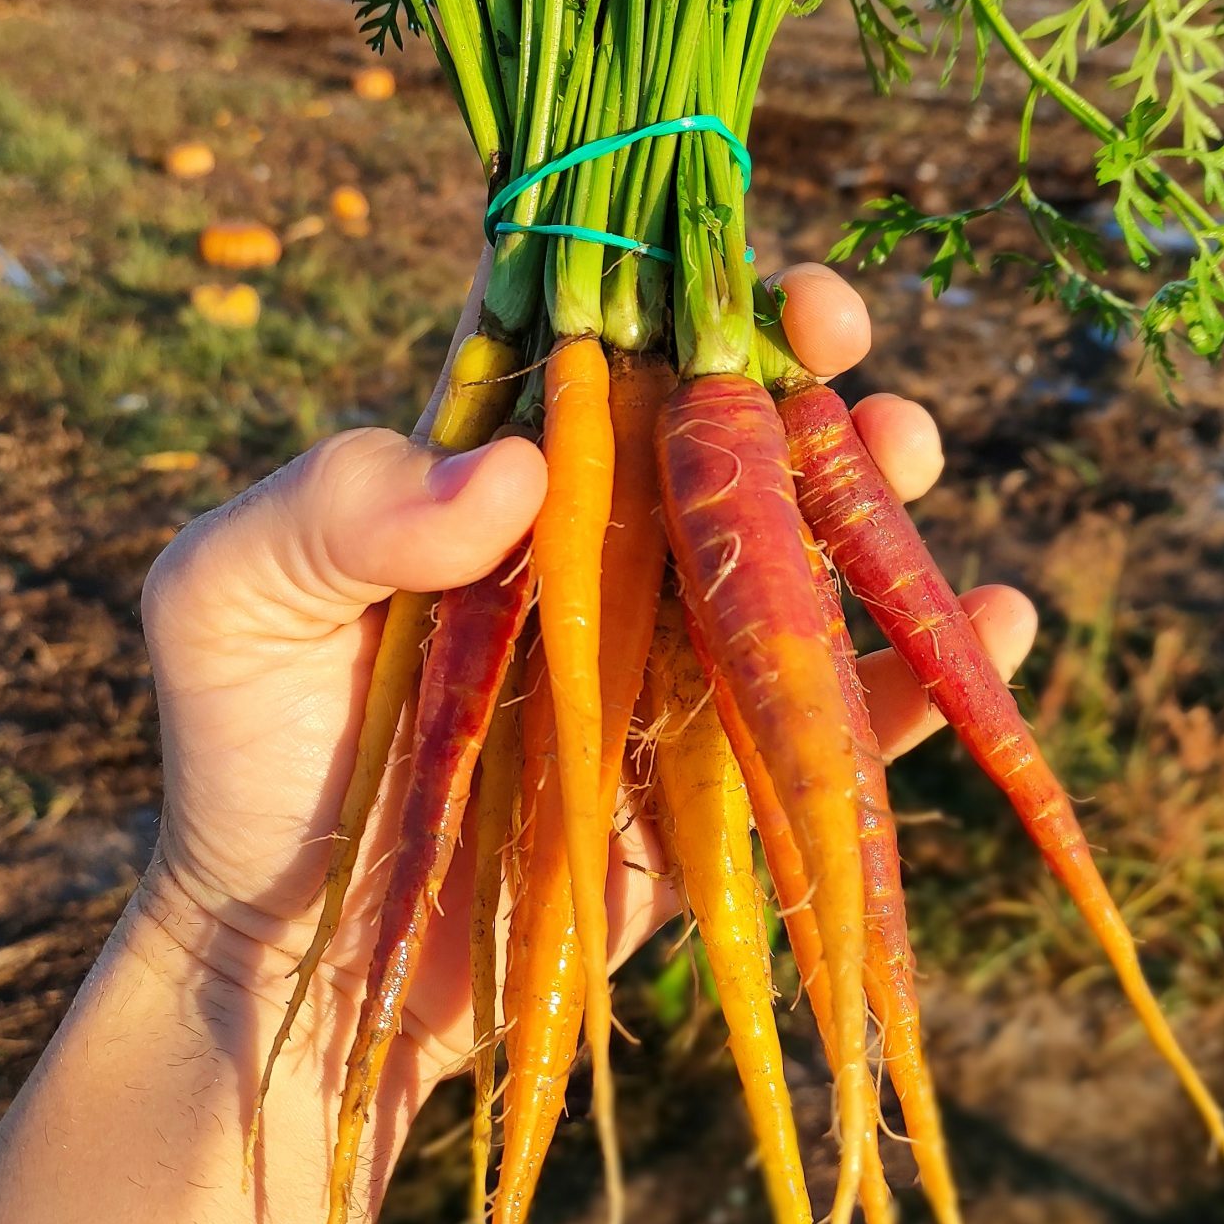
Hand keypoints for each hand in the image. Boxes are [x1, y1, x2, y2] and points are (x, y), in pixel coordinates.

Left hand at [139, 265, 1035, 1094]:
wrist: (290, 955)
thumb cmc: (241, 756)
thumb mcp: (225, 602)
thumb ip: (330, 509)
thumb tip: (512, 475)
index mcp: (489, 468)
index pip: (603, 339)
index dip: (682, 282)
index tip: (740, 268)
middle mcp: (596, 540)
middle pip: (728, 426)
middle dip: (805, 368)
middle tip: (848, 350)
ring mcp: (665, 652)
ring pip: (799, 546)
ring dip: (875, 488)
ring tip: (913, 453)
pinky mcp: (714, 772)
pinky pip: (839, 710)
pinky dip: (922, 674)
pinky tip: (997, 619)